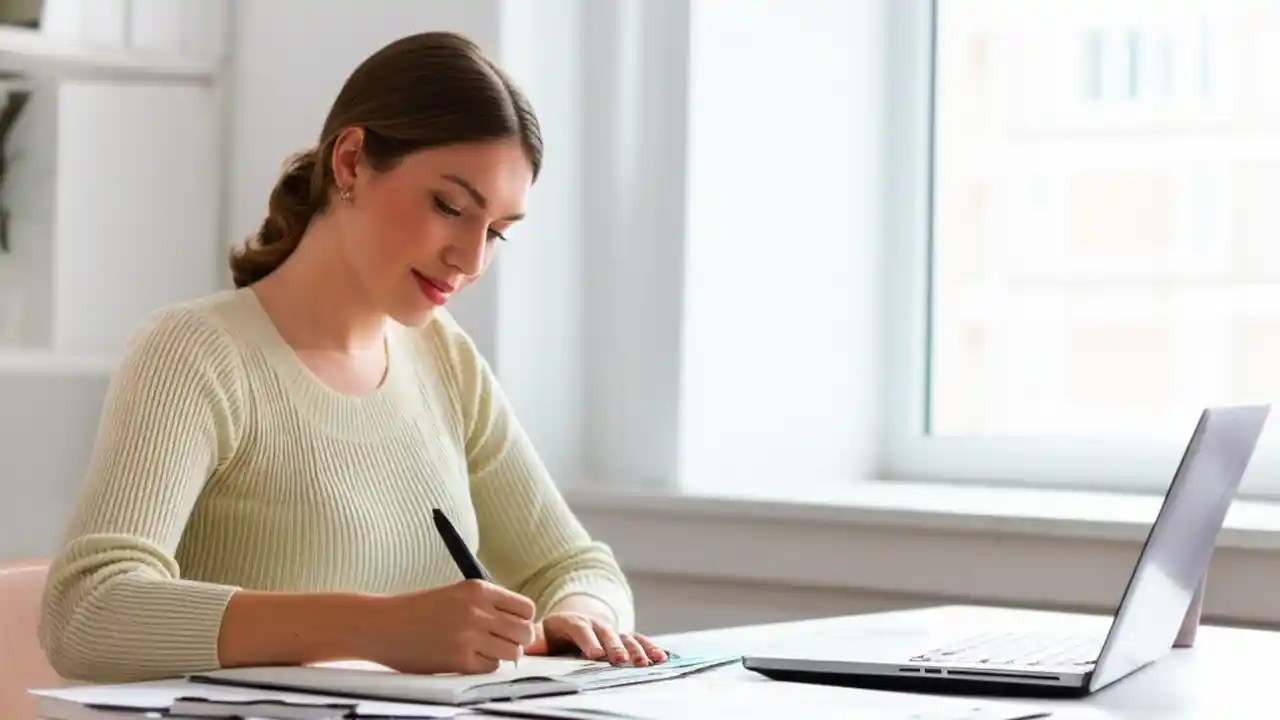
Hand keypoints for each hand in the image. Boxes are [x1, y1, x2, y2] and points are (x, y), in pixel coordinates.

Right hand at [364, 580, 535, 674]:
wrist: (381, 624)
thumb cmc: (416, 611)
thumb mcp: (456, 594)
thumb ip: (486, 604)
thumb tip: (518, 623)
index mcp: (478, 589)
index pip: (526, 607)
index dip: (524, 620)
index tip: (515, 627)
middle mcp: (478, 610)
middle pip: (525, 632)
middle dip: (519, 641)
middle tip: (505, 644)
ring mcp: (469, 636)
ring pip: (512, 652)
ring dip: (503, 655)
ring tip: (486, 652)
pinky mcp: (459, 660)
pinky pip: (491, 668)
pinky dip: (484, 667)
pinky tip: (469, 659)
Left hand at [526, 611, 667, 666]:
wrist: (573, 621)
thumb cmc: (553, 634)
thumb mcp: (541, 635)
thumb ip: (535, 642)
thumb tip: (521, 648)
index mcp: (570, 622)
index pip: (579, 628)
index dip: (587, 640)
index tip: (594, 655)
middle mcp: (595, 624)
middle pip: (606, 634)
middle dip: (615, 647)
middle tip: (621, 660)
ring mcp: (612, 629)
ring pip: (626, 637)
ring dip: (636, 649)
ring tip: (644, 663)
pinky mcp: (625, 637)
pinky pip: (640, 641)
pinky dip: (651, 648)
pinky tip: (662, 658)